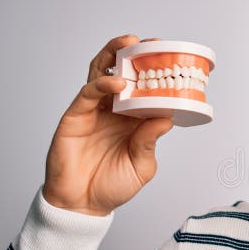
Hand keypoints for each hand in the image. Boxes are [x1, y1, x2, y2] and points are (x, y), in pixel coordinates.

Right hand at [42, 34, 173, 215]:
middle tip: (151, 43)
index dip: (156, 73)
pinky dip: (102, 83)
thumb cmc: (112, 187)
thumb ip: (151, 141)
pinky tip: (117, 82)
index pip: (145, 88)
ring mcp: (93, 111)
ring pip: (101, 73)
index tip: (173, 58)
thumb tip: (167, 118)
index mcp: (132, 120)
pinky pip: (88, 93)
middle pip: (122, 72)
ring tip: (129, 45)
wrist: (83, 206)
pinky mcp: (75, 117)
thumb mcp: (142, 165)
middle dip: (134, 55)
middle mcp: (113, 110)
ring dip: (114, 55)